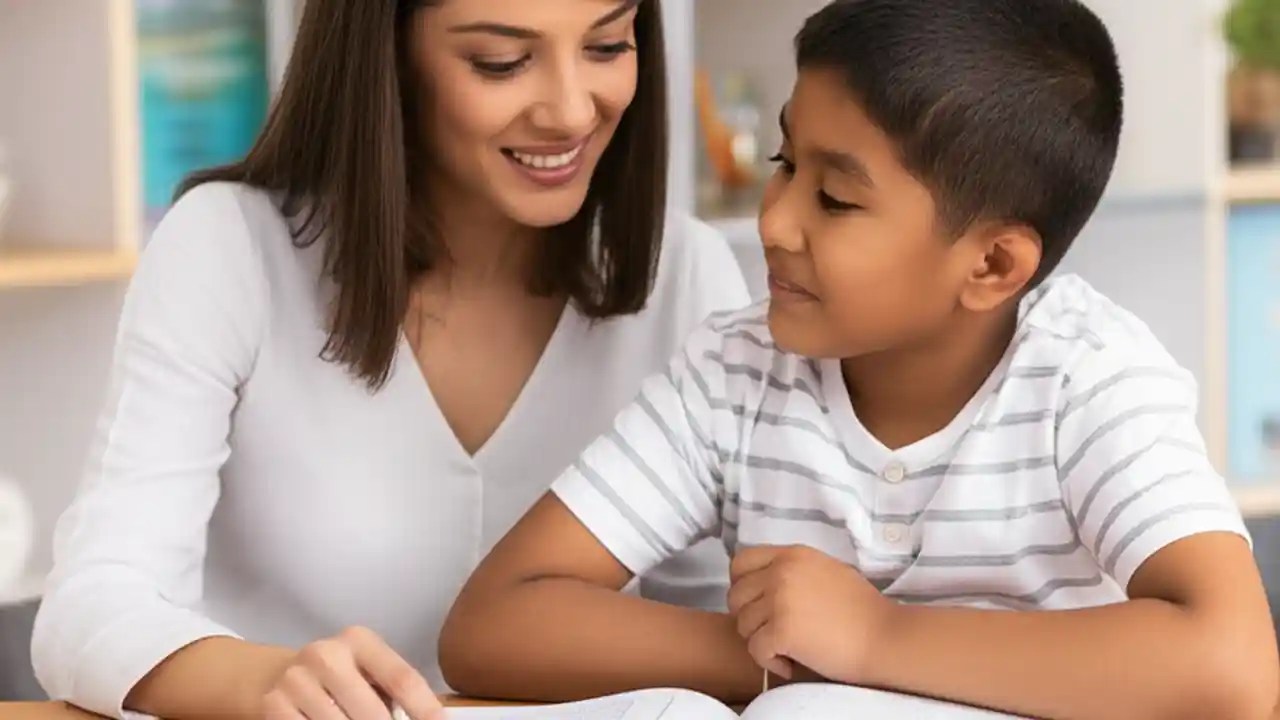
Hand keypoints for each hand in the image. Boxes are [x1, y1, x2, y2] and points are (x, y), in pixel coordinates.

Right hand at [261, 626, 443, 719]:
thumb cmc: (341, 677)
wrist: (279, 675)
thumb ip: (395, 691)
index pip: (403, 679)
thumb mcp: (369, 672)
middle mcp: (326, 654)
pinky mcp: (273, 705)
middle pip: (374, 714)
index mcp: (359, 640)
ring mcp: (296, 680)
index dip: (425, 710)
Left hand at [728, 545, 898, 685]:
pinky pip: (755, 650)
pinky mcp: (782, 630)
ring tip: (787, 649)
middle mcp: (781, 572)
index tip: (756, 604)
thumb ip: (794, 570)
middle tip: (773, 632)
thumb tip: (765, 580)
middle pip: (736, 596)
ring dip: (760, 642)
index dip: (741, 586)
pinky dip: (770, 663)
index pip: (740, 563)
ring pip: (743, 625)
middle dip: (750, 619)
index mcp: (792, 555)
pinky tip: (791, 664)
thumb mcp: (826, 570)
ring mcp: (780, 600)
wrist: (885, 637)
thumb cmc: (862, 610)